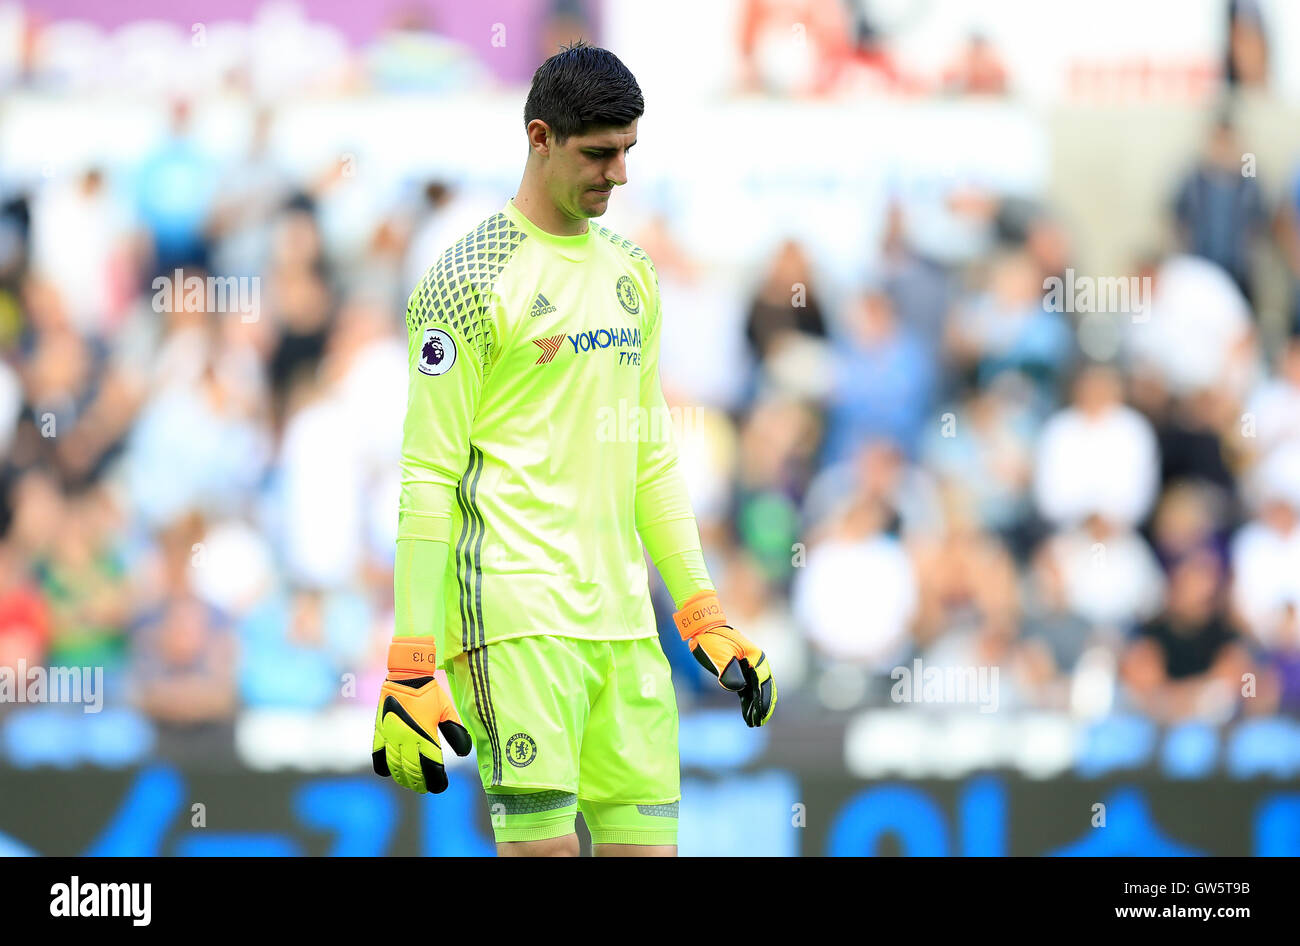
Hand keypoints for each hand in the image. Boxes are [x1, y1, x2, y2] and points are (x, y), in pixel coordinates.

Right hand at [371, 637, 472, 792]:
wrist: (406, 675)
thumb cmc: (429, 693)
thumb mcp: (446, 710)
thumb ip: (454, 731)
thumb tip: (463, 752)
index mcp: (425, 735)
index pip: (431, 768)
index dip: (436, 781)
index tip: (440, 786)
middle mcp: (406, 739)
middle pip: (413, 772)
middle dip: (420, 783)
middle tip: (425, 787)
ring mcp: (391, 738)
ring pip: (396, 769)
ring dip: (404, 778)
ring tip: (411, 783)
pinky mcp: (380, 734)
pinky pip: (379, 759)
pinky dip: (385, 768)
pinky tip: (392, 771)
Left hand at [673, 591, 776, 727]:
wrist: (704, 628)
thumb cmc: (712, 639)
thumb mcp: (719, 654)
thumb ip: (729, 671)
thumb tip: (739, 689)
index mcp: (754, 656)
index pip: (762, 682)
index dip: (762, 700)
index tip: (760, 714)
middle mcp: (755, 662)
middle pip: (764, 687)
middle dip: (763, 706)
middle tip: (759, 722)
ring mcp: (749, 666)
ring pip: (756, 689)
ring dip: (756, 705)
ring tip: (753, 722)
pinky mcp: (740, 670)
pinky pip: (748, 688)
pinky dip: (748, 701)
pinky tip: (747, 713)